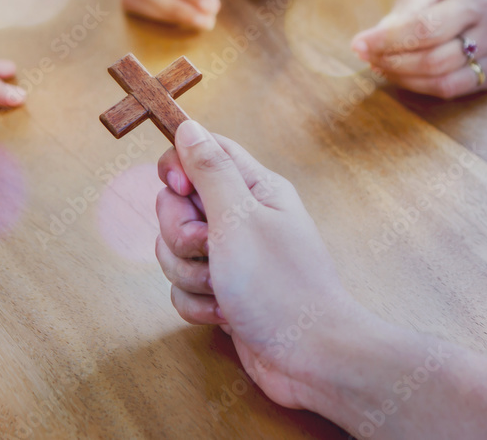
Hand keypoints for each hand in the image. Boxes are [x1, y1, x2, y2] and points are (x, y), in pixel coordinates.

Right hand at [155, 121, 377, 410]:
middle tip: (207, 248)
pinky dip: (196, 302)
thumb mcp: (238, 219)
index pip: (202, 151)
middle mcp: (242, 218)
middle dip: (179, 232)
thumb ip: (209, 171)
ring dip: (188, 273)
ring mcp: (232, 257)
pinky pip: (184, 287)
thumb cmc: (281, 287)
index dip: (178, 167)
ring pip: (175, 249)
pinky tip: (223, 314)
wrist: (312, 360)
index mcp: (254, 189)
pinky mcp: (224, 292)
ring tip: (221, 289)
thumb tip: (189, 126)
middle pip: (177, 204)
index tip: (180, 189)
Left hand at [349, 0, 486, 97]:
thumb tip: (378, 33)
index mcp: (479, 0)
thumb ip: (412, 2)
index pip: (424, 29)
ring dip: (403, 78)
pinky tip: (404, 75)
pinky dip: (423, 86)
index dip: (387, 41)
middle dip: (390, 61)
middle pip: (431, 60)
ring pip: (443, 81)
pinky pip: (456, 89)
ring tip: (379, 65)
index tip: (358, 43)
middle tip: (364, 55)